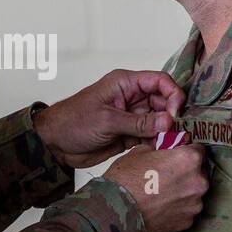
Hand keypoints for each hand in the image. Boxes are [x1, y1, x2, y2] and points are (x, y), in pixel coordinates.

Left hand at [33, 69, 185, 168]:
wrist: (55, 143)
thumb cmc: (73, 122)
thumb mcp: (107, 120)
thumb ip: (138, 122)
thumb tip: (168, 122)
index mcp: (125, 84)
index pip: (159, 81)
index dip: (172, 94)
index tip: (175, 113)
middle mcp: (132, 98)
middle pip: (164, 102)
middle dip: (172, 116)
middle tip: (175, 133)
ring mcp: (132, 117)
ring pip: (160, 121)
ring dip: (167, 132)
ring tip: (170, 144)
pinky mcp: (130, 135)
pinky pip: (151, 136)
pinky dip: (158, 142)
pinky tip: (160, 150)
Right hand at [105, 143, 208, 231]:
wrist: (117, 210)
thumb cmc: (127, 178)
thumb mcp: (140, 152)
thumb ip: (159, 150)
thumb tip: (161, 152)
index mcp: (189, 159)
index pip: (199, 151)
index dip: (186, 153)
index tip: (178, 157)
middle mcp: (199, 181)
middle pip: (199, 174)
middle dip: (186, 174)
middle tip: (167, 177)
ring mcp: (195, 204)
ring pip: (193, 194)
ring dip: (183, 193)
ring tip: (162, 195)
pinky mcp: (188, 221)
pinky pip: (186, 211)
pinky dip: (177, 209)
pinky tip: (161, 207)